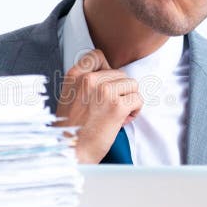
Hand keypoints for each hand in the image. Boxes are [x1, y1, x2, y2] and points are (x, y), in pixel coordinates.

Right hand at [54, 48, 142, 163]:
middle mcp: (89, 80)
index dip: (107, 69)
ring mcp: (104, 91)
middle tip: (110, 108)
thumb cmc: (71, 129)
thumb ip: (84, 83)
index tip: (107, 84)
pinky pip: (138, 99)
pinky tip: (123, 120)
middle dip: (120, 90)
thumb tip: (109, 76)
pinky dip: (135, 111)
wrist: (71, 151)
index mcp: (75, 76)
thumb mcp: (69, 97)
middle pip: (120, 73)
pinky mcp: (117, 106)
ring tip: (117, 114)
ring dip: (129, 100)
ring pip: (132, 85)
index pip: (97, 55)